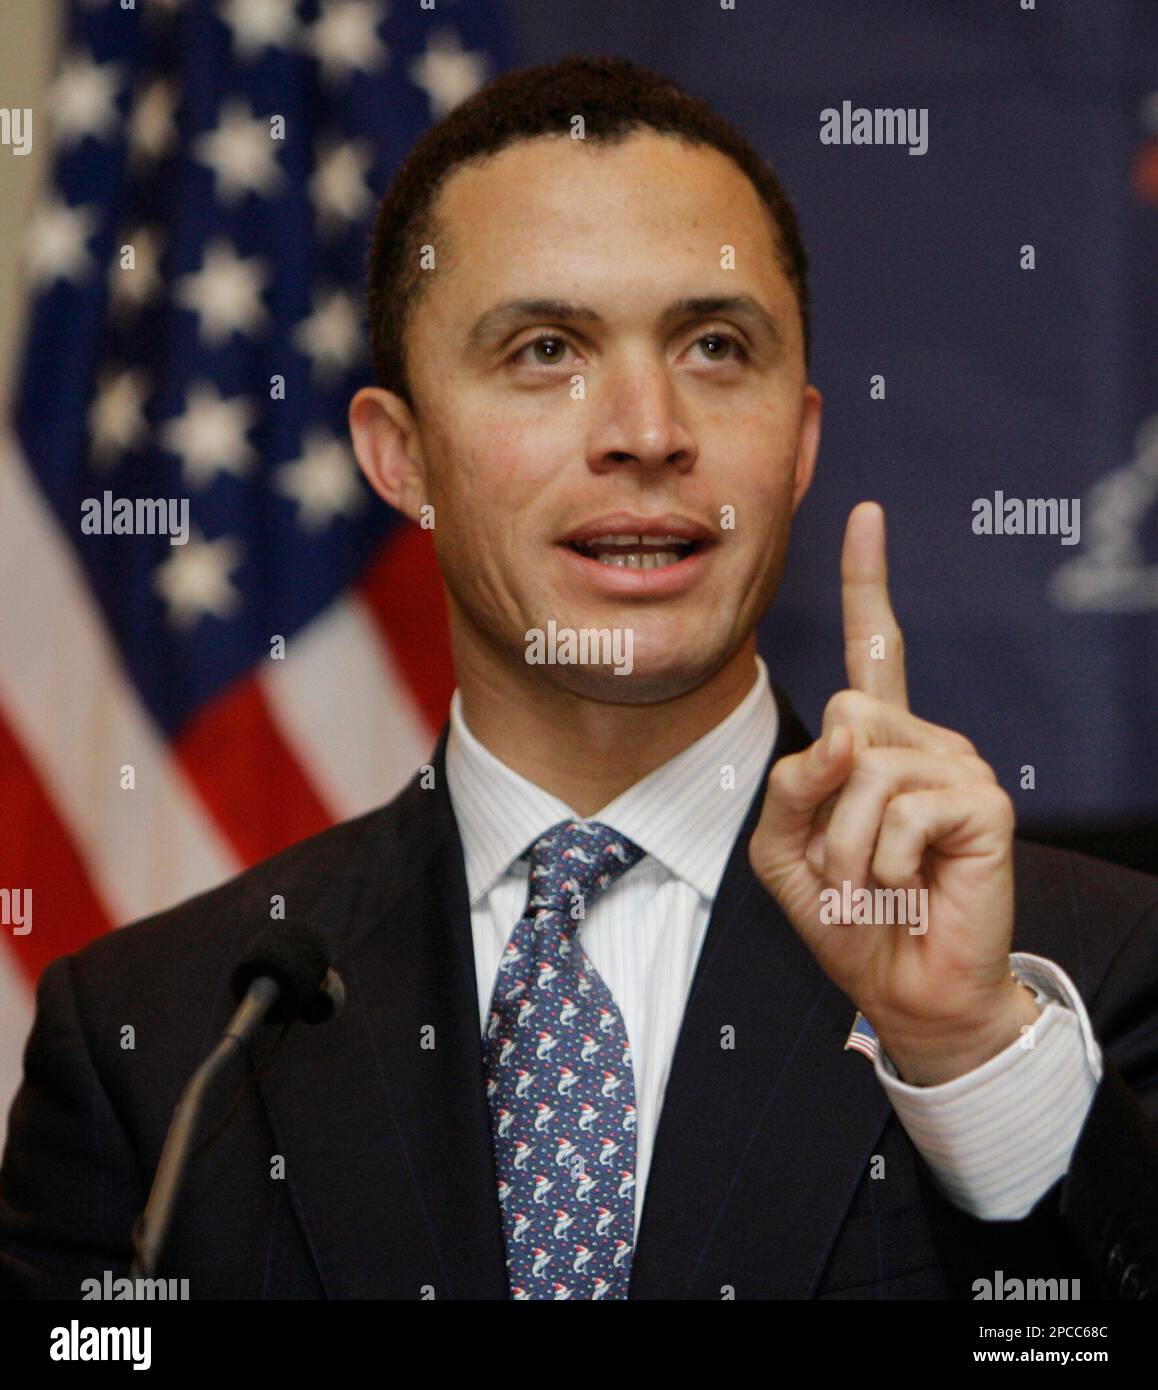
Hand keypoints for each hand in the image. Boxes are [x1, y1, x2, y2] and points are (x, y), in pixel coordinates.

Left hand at [748, 502, 1037, 1083]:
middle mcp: (924, 741)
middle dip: (822, 800)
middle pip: (846, 712)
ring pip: (867, 766)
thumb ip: (791, 783)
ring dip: (849, 842)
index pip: (877, 647)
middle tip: (844, 857)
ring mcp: (960, 767)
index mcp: (878, 743)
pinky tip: (909, 882)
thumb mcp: (783, 847)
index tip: (868, 516)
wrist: (901, 986)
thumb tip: (846, 733)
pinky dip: (885, 859)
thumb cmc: (847, 913)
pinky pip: (904, 808)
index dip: (870, 582)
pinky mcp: (984, 804)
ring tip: (875, 879)